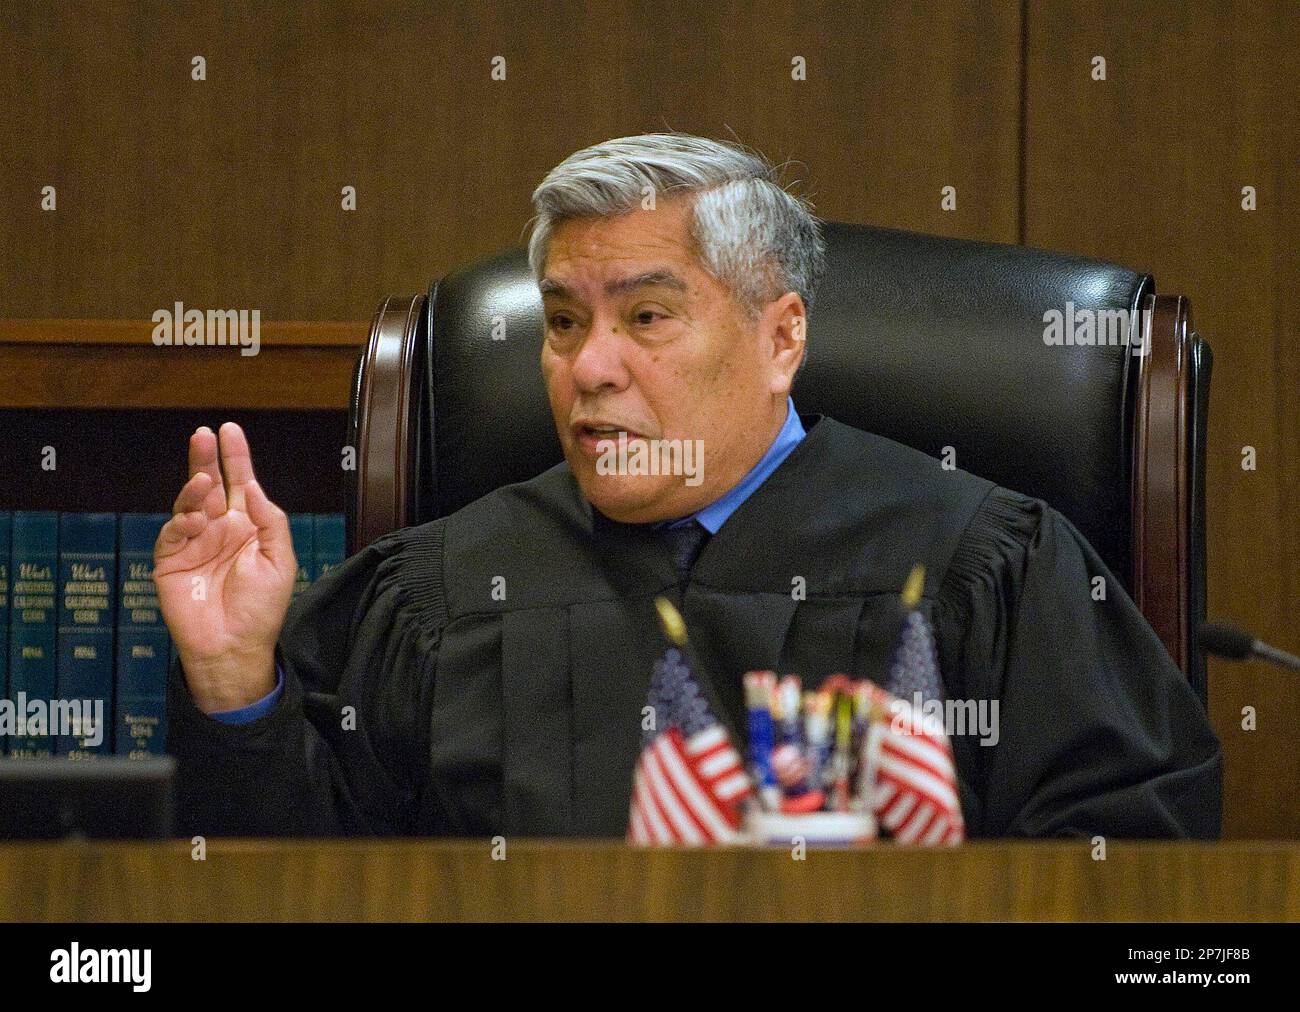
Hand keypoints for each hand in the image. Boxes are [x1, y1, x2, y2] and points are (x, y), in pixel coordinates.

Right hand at [154, 422, 295, 712]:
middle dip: (207, 459)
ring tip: (203, 480)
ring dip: (195, 487)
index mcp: (248, 527)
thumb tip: (253, 486)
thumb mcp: (280, 561)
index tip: (230, 430)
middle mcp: (220, 529)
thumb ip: (269, 520)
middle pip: (211, 484)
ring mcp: (194, 543)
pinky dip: (182, 519)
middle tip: (204, 434)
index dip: (236, 457)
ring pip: (190, 503)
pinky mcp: (170, 560)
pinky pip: (173, 531)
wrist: (234, 646)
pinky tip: (195, 516)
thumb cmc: (262, 608)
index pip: (242, 483)